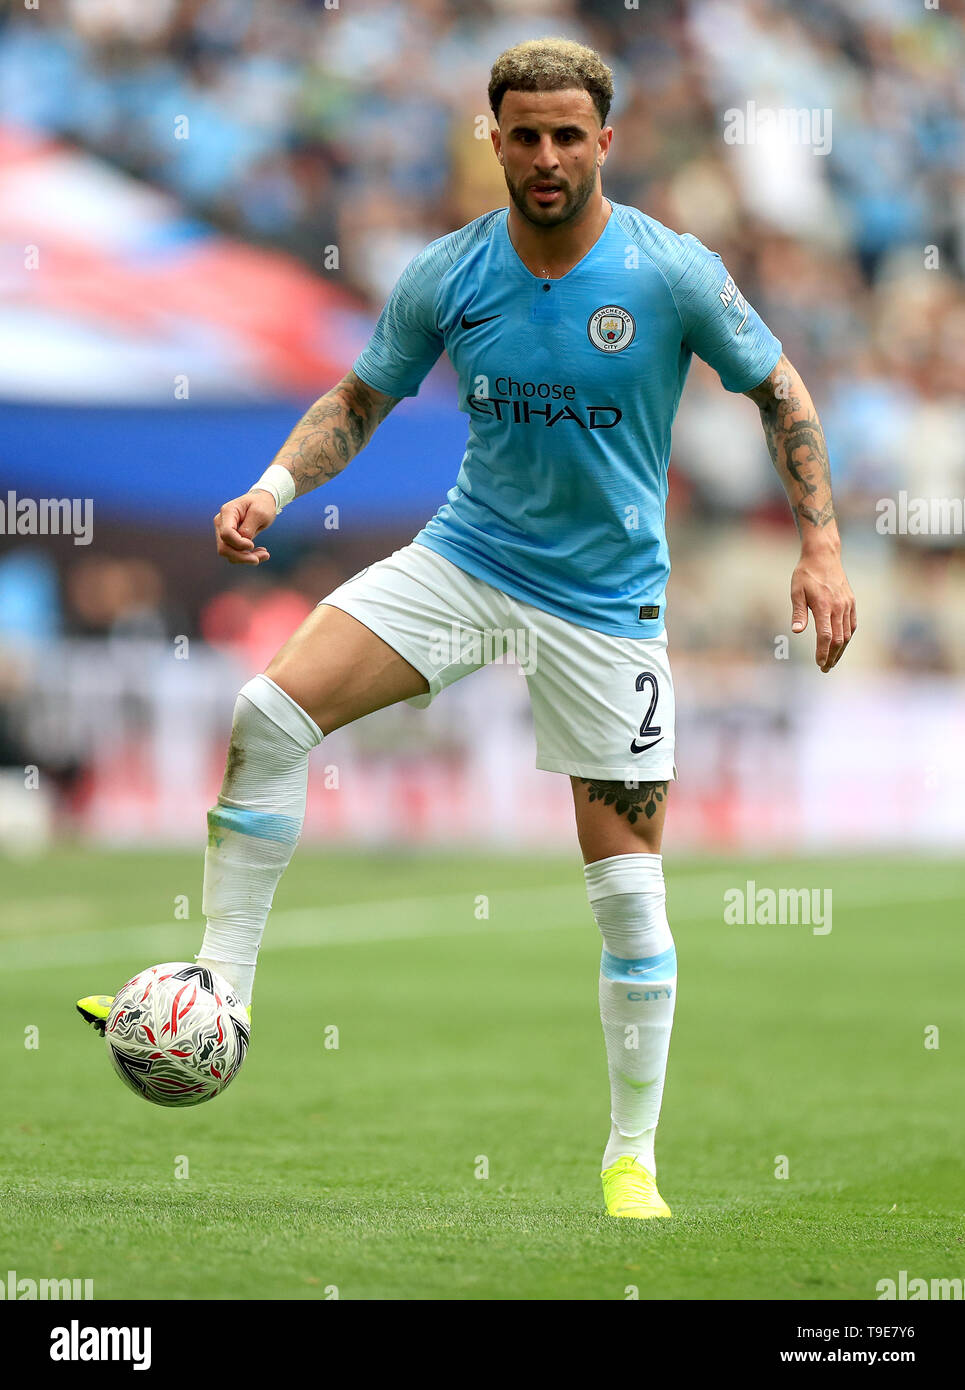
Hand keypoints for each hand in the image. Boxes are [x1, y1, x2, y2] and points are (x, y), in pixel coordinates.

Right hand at [213, 490, 276, 564]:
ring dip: (246, 558)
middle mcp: (221, 522)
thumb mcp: (260, 513)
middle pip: (224, 547)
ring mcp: (222, 531)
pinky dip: (246, 557)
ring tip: (265, 554)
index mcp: (227, 512)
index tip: (253, 545)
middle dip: (242, 557)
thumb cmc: (262, 505)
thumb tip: (243, 542)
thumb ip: (249, 527)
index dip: (239, 543)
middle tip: (262, 557)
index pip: (226, 534)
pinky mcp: (228, 539)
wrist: (262, 501)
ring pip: (228, 553)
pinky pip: (233, 553)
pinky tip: (260, 552)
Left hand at [790, 548, 855, 671]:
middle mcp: (839, 607)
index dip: (823, 652)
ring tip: (832, 661)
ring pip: (847, 634)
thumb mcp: (796, 591)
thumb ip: (798, 612)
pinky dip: (847, 637)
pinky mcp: (851, 602)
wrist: (824, 556)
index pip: (825, 636)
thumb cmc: (806, 574)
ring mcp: (847, 605)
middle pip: (838, 639)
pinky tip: (841, 645)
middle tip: (824, 668)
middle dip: (831, 656)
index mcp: (824, 606)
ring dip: (840, 650)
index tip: (819, 664)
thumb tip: (796, 631)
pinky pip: (852, 625)